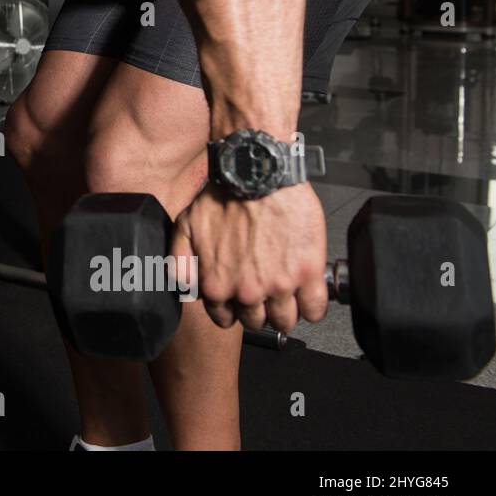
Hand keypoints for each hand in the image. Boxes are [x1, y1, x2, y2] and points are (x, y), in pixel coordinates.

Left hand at [170, 182, 328, 333]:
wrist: (256, 174)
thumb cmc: (223, 195)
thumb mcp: (185, 227)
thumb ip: (180, 262)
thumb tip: (184, 289)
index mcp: (217, 283)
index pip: (225, 318)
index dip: (233, 309)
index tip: (241, 299)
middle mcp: (247, 291)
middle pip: (256, 321)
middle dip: (259, 310)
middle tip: (264, 292)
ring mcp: (279, 285)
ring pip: (286, 320)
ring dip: (286, 311)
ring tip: (286, 293)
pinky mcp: (308, 273)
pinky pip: (316, 309)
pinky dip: (314, 308)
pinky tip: (308, 295)